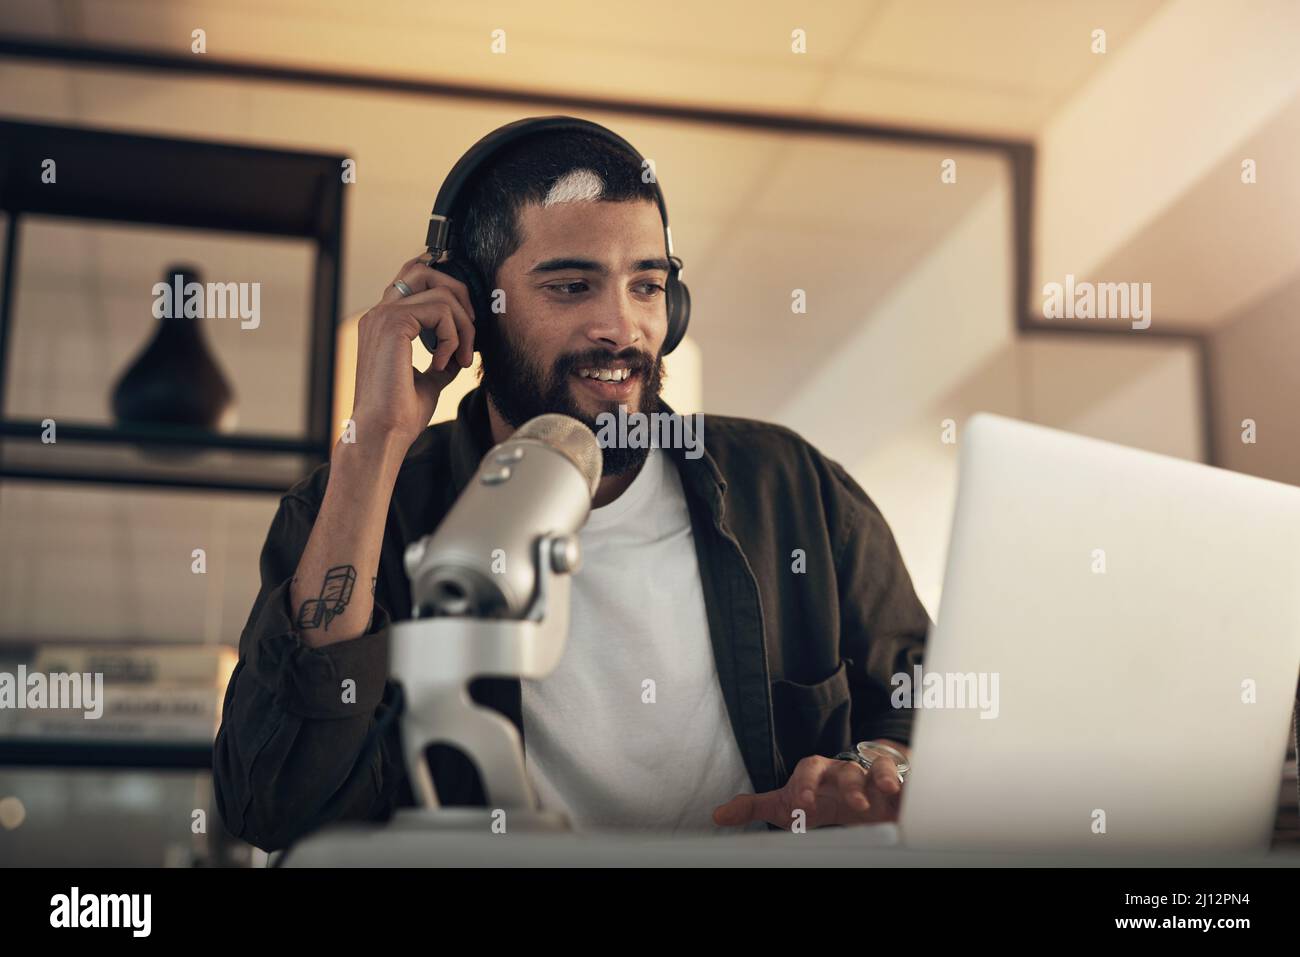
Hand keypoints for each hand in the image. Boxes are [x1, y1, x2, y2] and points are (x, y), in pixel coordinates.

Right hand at [350, 251, 475, 447]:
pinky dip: (452, 336)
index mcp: (383, 324)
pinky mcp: (393, 323)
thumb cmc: (399, 414)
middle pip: (426, 271)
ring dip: (462, 325)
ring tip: (460, 358)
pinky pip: (440, 310)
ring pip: (440, 291)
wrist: (383, 432)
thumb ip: (442, 359)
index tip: (464, 327)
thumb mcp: (430, 380)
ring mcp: (383, 315)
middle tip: (470, 334)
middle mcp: (379, 314)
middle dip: (459, 297)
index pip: (414, 280)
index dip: (447, 291)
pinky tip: (444, 363)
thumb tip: (461, 351)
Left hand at [713, 749, 904, 830]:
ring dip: (883, 779)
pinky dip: (910, 786)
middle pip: (846, 769)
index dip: (806, 785)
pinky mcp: (897, 786)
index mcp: (817, 772)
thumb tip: (718, 815)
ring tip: (888, 793)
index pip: (809, 769)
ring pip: (879, 769)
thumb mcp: (788, 804)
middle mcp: (845, 770)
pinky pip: (906, 780)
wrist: (857, 791)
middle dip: (850, 784)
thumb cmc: (819, 797)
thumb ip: (754, 807)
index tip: (803, 805)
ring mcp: (872, 777)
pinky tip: (912, 796)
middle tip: (853, 805)